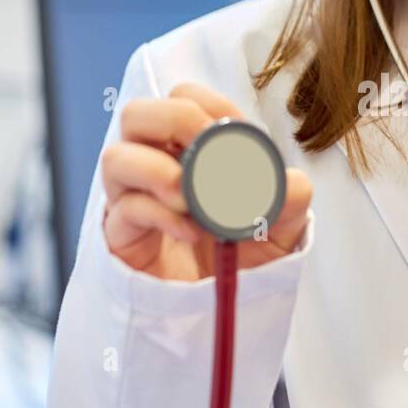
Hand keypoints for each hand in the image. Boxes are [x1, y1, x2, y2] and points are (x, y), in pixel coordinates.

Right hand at [101, 82, 312, 279]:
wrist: (225, 309)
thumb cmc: (246, 255)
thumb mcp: (281, 226)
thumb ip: (290, 199)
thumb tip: (291, 184)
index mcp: (192, 148)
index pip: (184, 99)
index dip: (207, 104)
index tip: (233, 130)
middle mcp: (156, 164)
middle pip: (137, 115)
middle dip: (172, 122)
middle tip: (205, 150)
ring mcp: (133, 198)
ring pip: (115, 158)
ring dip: (155, 170)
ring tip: (189, 197)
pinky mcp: (120, 237)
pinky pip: (123, 211)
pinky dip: (159, 215)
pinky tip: (189, 231)